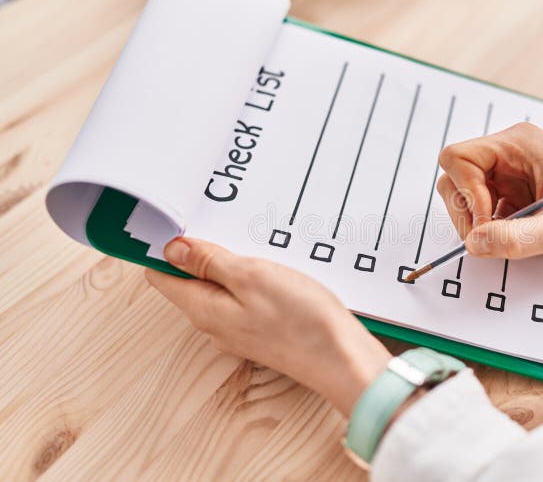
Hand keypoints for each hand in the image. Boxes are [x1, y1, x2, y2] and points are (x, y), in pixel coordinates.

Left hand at [145, 238, 390, 415]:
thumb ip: (208, 263)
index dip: (166, 248)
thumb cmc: (300, 320)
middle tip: (227, 231)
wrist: (341, 359)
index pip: (162, 276)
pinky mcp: (261, 331)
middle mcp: (214, 324)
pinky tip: (274, 271)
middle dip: (203, 254)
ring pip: (220, 289)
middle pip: (191, 282)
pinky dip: (252, 281)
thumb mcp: (250, 276)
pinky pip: (243, 300)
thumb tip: (172, 249)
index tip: (182, 223)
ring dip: (232, 267)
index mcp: (202, 309)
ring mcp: (238, 330)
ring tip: (256, 249)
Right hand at [437, 122, 542, 257]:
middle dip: (467, 211)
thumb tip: (474, 244)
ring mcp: (508, 171)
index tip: (489, 222)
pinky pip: (482, 208)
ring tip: (507, 236)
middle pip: (455, 176)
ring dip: (476, 221)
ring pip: (464, 194)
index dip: (466, 194)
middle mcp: (508, 152)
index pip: (458, 158)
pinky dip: (489, 227)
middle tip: (491, 237)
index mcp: (518, 143)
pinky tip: (516, 234)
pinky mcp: (512, 190)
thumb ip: (517, 238)